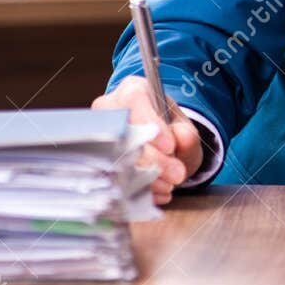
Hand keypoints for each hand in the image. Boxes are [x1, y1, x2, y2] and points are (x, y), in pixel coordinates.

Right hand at [92, 75, 202, 206]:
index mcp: (133, 91)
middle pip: (124, 132)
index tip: (169, 146)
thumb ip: (187, 135)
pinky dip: (137, 190)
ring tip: (169, 184)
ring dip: (146, 177)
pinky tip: (156, 193)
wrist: (160, 149)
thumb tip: (181, 137)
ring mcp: (99, 135)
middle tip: (177, 174)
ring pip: (116, 157)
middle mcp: (109, 109)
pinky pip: (112, 178)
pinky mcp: (96, 160)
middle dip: (154, 159)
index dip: (150, 123)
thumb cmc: (170, 133)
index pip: (134, 99)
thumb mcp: (185, 131)